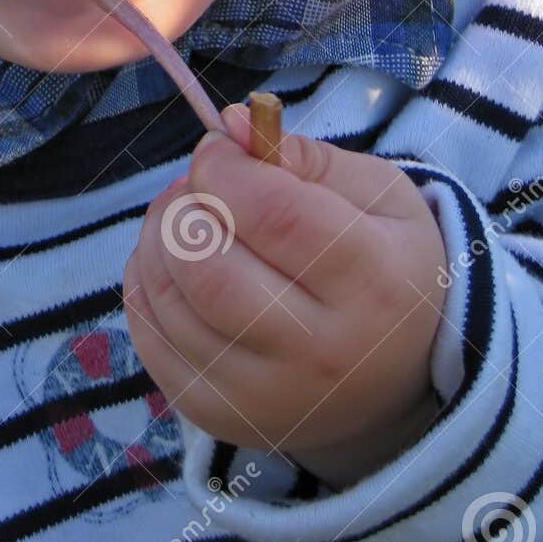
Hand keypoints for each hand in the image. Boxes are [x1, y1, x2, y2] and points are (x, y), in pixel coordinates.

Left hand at [123, 102, 447, 487]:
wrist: (397, 378)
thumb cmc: (384, 266)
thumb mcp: (379, 196)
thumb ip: (305, 156)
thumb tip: (230, 125)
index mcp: (374, 285)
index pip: (274, 216)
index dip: (225, 168)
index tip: (219, 150)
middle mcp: (321, 354)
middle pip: (208, 268)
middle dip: (184, 206)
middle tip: (200, 186)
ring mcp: (265, 398)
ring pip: (169, 301)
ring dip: (158, 238)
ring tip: (185, 217)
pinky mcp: (219, 416)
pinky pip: (149, 337)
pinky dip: (146, 283)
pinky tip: (174, 263)